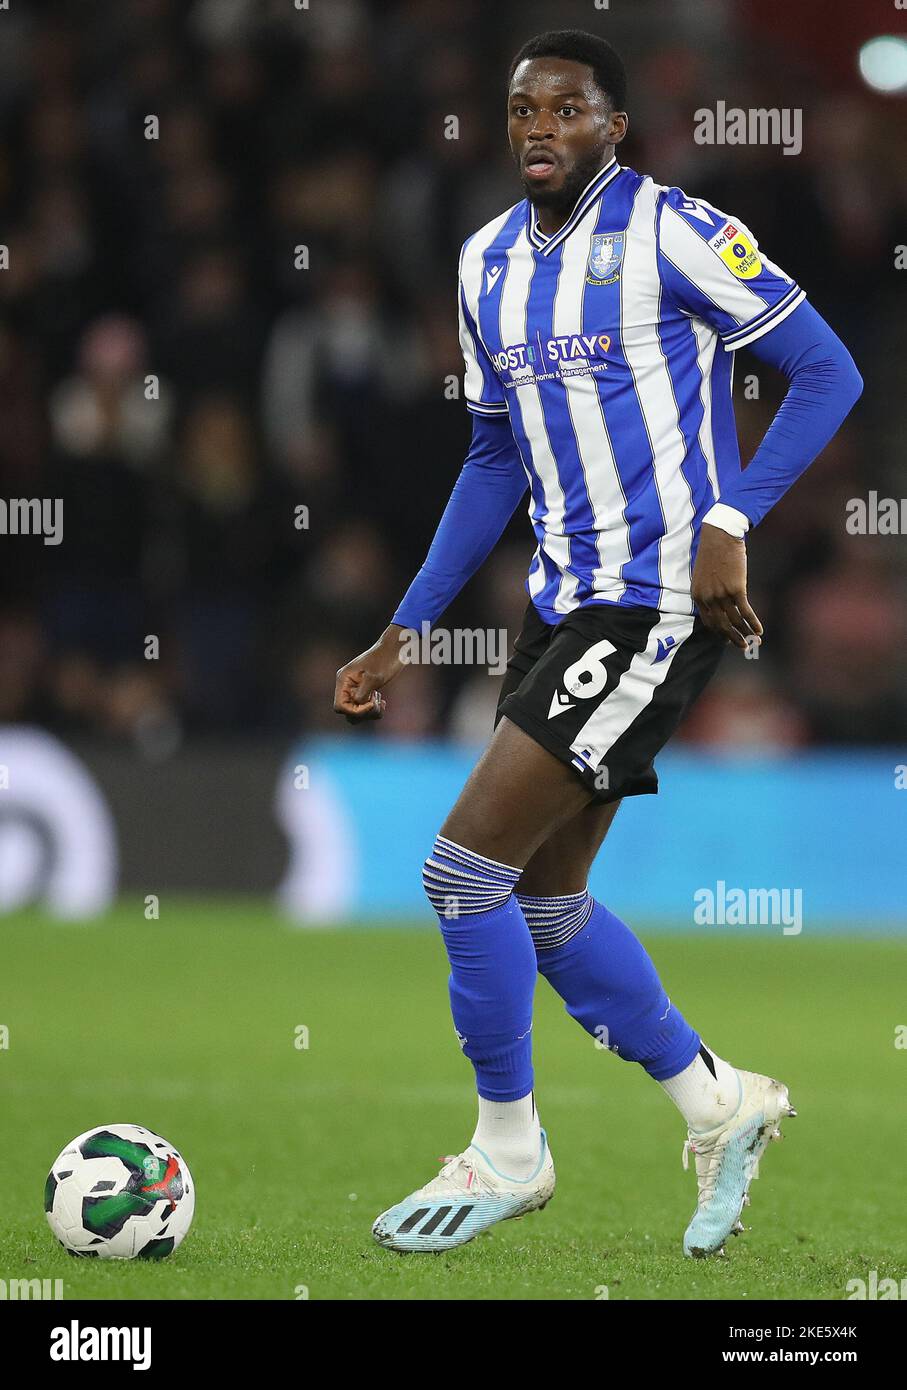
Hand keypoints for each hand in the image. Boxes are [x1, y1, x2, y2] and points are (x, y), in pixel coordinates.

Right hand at [333, 624, 406, 722]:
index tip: (371, 704)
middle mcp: (346, 685)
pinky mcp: (365, 691)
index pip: (340, 706)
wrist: (395, 649)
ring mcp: (355, 688)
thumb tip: (356, 705)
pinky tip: (383, 702)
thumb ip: (362, 693)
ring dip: (370, 713)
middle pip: (347, 712)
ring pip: (357, 713)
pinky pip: (365, 709)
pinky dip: (374, 710)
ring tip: (381, 701)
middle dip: (363, 713)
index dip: (354, 711)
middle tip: (377, 702)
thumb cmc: (385, 660)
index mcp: (344, 680)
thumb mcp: (374, 677)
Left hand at [691, 523, 763, 650]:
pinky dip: (753, 622)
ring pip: (734, 621)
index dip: (719, 632)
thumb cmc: (714, 553)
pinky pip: (745, 611)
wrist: (720, 536)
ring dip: (745, 633)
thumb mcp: (704, 575)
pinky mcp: (736, 589)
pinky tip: (759, 630)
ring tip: (753, 641)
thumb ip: (709, 591)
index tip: (727, 639)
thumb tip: (722, 605)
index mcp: (698, 595)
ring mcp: (721, 595)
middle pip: (721, 625)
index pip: (708, 621)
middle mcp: (708, 598)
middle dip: (733, 638)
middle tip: (742, 647)